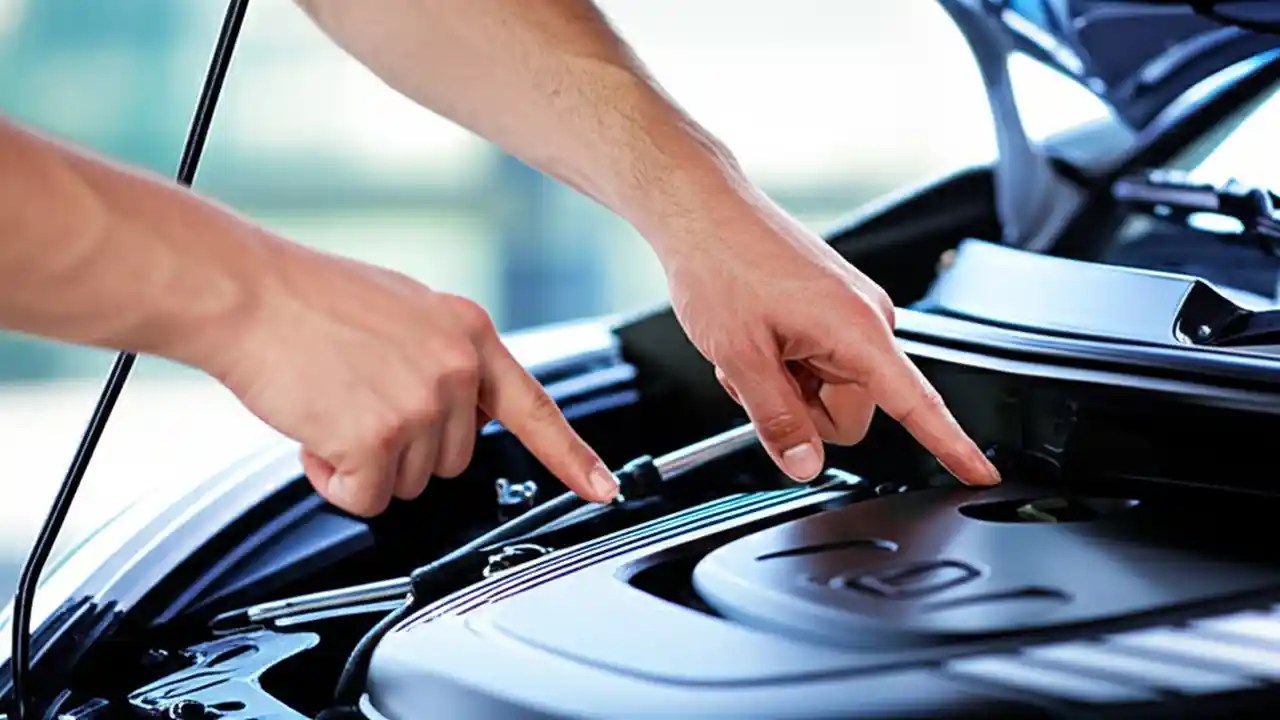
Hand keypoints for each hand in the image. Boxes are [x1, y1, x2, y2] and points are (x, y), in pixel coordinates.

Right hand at [198, 240, 618, 515]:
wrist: (246, 291)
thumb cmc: (307, 299)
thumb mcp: (404, 310)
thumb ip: (443, 356)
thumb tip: (454, 405)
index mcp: (468, 332)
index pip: (533, 406)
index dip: (570, 455)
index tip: (602, 488)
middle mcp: (456, 368)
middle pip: (453, 461)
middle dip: (403, 449)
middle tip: (355, 403)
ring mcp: (423, 403)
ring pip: (408, 484)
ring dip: (366, 464)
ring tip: (331, 406)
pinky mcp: (380, 436)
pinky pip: (366, 498)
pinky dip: (335, 481)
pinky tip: (314, 433)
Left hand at [652, 186, 999, 485]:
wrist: (704, 211)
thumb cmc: (721, 262)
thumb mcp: (739, 356)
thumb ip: (777, 418)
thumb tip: (806, 465)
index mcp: (858, 329)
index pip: (917, 403)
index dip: (951, 444)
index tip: (980, 474)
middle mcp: (867, 320)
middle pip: (852, 414)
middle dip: (803, 411)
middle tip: (756, 374)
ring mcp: (850, 315)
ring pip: (830, 394)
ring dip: (787, 388)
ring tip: (753, 349)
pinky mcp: (832, 311)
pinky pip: (819, 366)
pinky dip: (785, 367)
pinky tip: (757, 340)